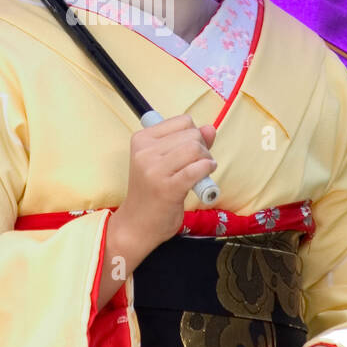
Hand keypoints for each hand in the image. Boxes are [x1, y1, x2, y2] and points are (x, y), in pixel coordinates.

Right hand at [115, 115, 217, 257]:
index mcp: (141, 139)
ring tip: (200, 173)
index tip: (189, 152)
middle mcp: (145, 152)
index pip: (183, 121)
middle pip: (192, 134)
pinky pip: (197, 169)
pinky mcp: (167, 188)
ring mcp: (154, 170)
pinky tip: (204, 179)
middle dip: (203, 149)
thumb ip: (188, 142)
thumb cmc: (152, 192)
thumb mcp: (165, 162)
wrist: (137, 225)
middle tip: (197, 165)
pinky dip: (207, 171)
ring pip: (196, 149)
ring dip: (206, 160)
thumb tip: (209, 128)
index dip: (194, 135)